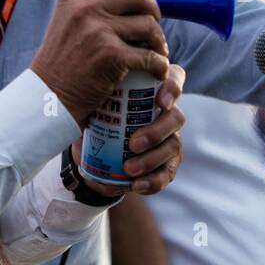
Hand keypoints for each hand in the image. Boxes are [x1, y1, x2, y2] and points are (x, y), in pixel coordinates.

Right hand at [32, 0, 169, 125]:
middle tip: (151, 28)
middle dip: (154, 10)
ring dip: (158, 41)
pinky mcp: (112, 55)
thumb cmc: (61, 62)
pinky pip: (151, 55)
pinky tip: (155, 71)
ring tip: (155, 52)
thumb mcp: (66, 22)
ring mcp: (99, 30)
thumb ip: (90, 6)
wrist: (48, 97)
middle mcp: (86, 7)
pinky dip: (159, 65)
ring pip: (149, 24)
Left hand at [81, 64, 186, 197]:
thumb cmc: (97, 122)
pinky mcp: (166, 165)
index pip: (173, 79)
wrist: (92, 158)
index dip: (173, 87)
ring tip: (128, 168)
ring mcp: (168, 140)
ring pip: (173, 146)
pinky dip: (153, 181)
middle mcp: (165, 115)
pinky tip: (136, 185)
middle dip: (157, 131)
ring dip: (151, 159)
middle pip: (176, 118)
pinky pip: (167, 173)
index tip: (160, 101)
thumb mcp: (94, 104)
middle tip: (133, 144)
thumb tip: (88, 81)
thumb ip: (97, 90)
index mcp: (152, 93)